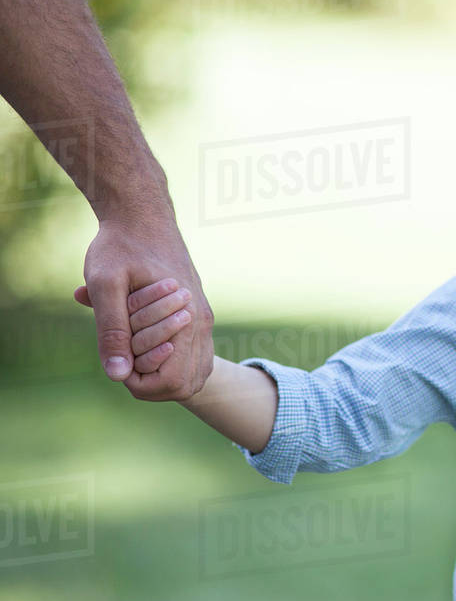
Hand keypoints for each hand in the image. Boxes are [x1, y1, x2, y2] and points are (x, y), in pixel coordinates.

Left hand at [72, 216, 213, 400]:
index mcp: (187, 318)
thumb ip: (111, 330)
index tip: (116, 354)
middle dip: (150, 380)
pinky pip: (195, 357)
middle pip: (186, 384)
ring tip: (134, 350)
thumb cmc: (120, 246)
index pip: (171, 382)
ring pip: (194, 375)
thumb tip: (117, 375)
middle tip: (123, 354)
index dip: (138, 380)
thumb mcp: (105, 284)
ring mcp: (204, 320)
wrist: (143, 216)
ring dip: (162, 373)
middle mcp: (202, 323)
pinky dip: (171, 361)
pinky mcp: (200, 315)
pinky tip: (146, 344)